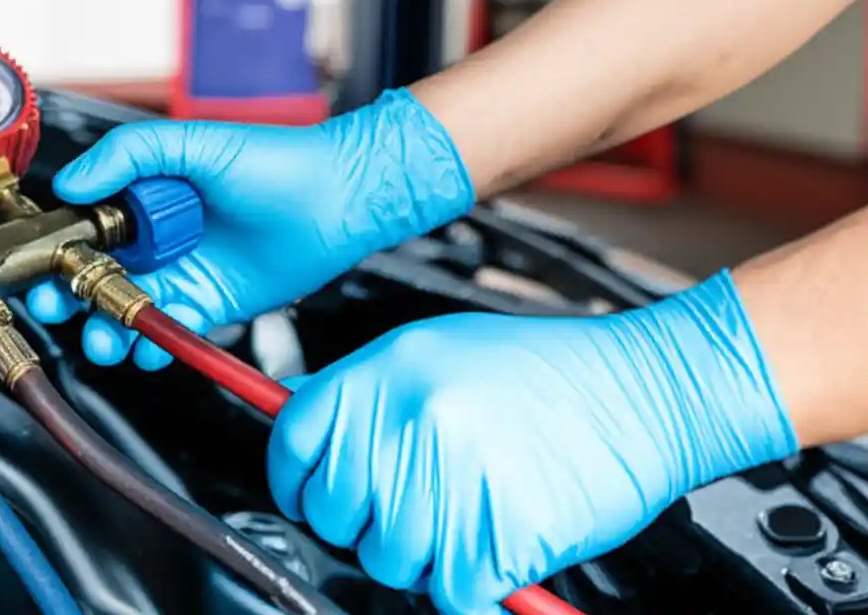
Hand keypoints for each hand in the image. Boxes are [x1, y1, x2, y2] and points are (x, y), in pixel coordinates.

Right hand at [26, 89, 474, 368]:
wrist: (339, 197)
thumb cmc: (276, 161)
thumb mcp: (194, 143)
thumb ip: (129, 154)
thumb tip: (72, 182)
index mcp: (142, 196)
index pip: (81, 228)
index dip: (56, 251)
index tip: (39, 269)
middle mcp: (156, 237)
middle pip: (93, 277)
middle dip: (70, 299)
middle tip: (61, 309)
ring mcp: (180, 272)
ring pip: (125, 311)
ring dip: (107, 331)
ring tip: (107, 340)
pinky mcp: (208, 303)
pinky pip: (167, 331)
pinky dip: (152, 345)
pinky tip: (148, 347)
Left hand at [268, 272, 796, 613]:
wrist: (649, 389)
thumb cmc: (554, 373)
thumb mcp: (444, 353)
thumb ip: (376, 399)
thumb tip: (322, 446)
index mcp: (387, 371)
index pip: (293, 442)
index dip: (298, 479)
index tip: (311, 494)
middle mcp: (408, 422)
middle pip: (334, 512)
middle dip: (367, 522)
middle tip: (416, 507)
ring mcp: (449, 480)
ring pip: (386, 560)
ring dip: (422, 555)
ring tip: (469, 515)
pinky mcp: (493, 536)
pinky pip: (446, 591)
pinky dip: (468, 584)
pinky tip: (494, 543)